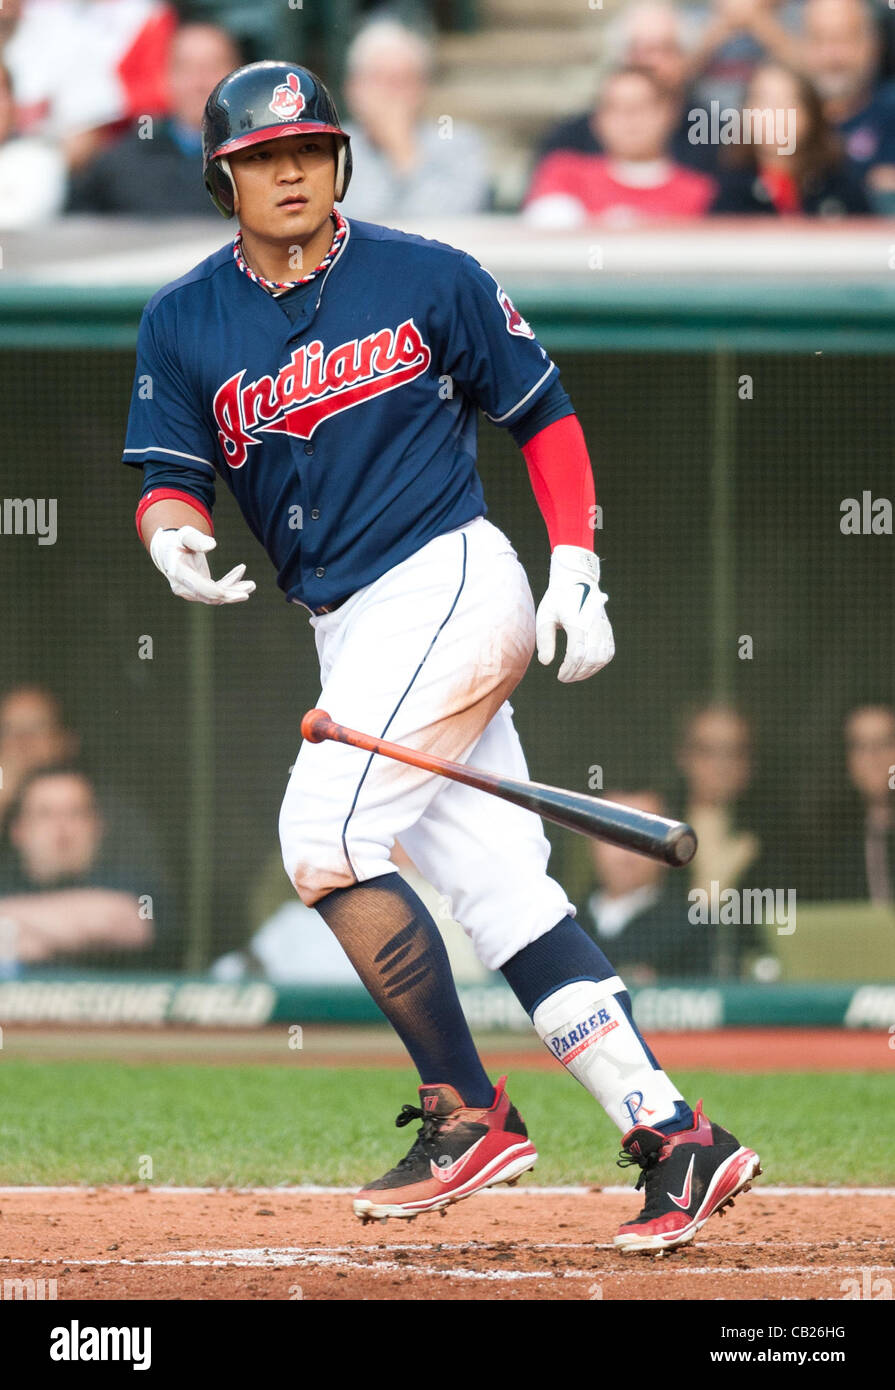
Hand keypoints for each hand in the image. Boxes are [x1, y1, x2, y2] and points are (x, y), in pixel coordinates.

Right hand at [149, 526, 254, 604]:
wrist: (168, 550)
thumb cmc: (178, 540)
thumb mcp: (185, 535)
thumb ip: (196, 539)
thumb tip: (211, 545)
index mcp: (179, 573)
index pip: (202, 588)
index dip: (222, 593)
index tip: (242, 594)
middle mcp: (183, 587)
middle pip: (211, 597)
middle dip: (232, 594)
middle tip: (251, 586)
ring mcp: (190, 591)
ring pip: (215, 597)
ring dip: (234, 591)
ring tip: (251, 584)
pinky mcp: (198, 591)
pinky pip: (216, 592)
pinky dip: (229, 585)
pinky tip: (240, 573)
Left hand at [535, 545, 614, 682]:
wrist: (577, 580)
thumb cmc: (558, 598)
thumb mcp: (545, 616)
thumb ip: (545, 639)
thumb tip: (546, 662)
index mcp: (577, 622)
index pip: (577, 654)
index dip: (569, 669)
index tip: (560, 675)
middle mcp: (593, 625)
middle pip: (591, 658)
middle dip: (578, 673)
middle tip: (565, 677)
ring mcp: (602, 626)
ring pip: (602, 657)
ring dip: (589, 671)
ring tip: (575, 674)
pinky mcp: (607, 628)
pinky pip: (608, 651)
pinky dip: (600, 663)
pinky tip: (588, 667)